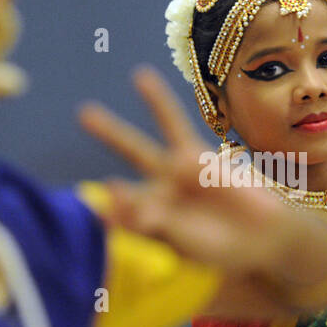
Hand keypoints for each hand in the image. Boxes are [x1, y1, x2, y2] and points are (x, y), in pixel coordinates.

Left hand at [79, 67, 307, 274]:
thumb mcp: (191, 245)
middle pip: (117, 184)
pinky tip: (142, 77)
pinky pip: (172, 122)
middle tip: (60, 184)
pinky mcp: (193, 155)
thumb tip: (132, 210)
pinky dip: (157, 101)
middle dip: (91, 180)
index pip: (119, 217)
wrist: (266, 235)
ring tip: (85, 114)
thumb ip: (160, 226)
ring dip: (112, 134)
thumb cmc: (227, 249)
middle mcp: (156, 199)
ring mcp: (172, 176)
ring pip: (136, 150)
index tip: (106, 206)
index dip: (111, 212)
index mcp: (150, 227)